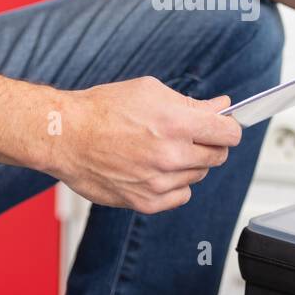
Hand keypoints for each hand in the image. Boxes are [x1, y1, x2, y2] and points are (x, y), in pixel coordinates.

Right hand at [42, 76, 241, 213]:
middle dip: (208, 144)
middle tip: (188, 136)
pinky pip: (181, 196)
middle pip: (217, 156)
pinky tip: (155, 169)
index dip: (228, 127)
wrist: (66, 136)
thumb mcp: (151, 92)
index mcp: (176, 123)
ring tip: (160, 149)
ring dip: (189, 163)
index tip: (224, 127)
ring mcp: (159, 182)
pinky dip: (174, 184)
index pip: (229, 133)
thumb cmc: (102, 110)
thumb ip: (191, 103)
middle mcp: (171, 155)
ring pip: (198, 175)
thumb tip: (221, 106)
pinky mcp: (146, 202)